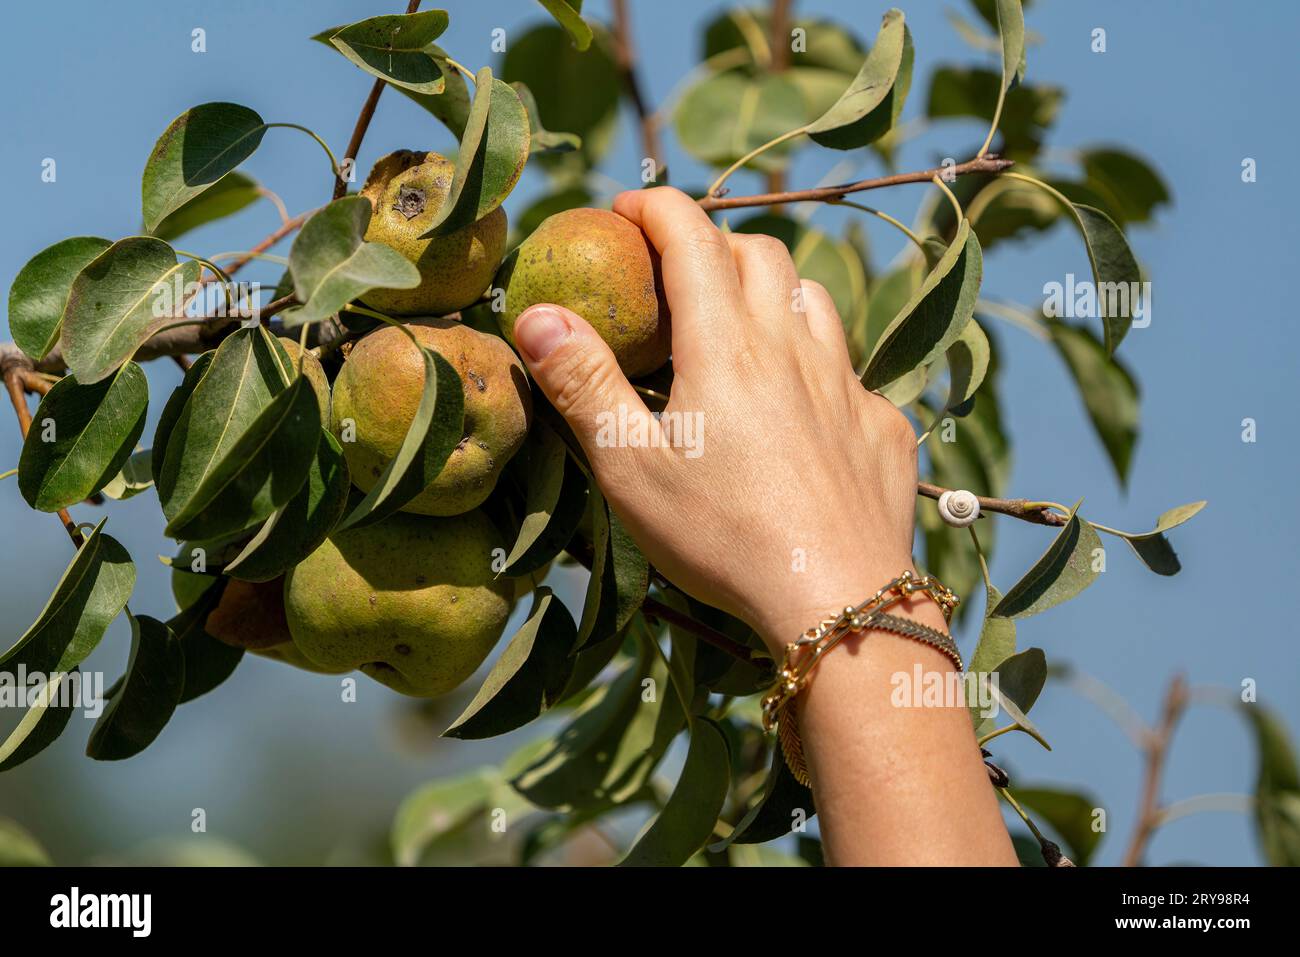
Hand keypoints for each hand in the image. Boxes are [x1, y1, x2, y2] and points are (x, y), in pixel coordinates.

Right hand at [510, 187, 928, 653]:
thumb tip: (538, 314)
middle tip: (676, 273)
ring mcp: (847, 385)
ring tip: (742, 326)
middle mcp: (794, 347)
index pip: (691, 235)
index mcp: (727, 345)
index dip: (655, 208)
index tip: (624, 210)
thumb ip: (585, 384)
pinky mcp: (882, 426)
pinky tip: (799, 411)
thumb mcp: (630, 467)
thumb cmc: (721, 537)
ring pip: (813, 301)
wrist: (838, 601)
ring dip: (773, 292)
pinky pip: (850, 370)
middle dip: (713, 242)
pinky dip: (816, 365)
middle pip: (760, 252)